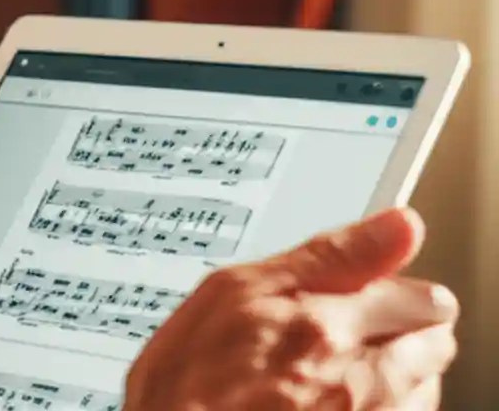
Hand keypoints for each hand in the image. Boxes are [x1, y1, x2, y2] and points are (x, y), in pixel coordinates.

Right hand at [126, 208, 458, 409]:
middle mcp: (358, 380)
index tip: (371, 289)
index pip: (421, 297)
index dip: (394, 288)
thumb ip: (327, 257)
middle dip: (407, 326)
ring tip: (345, 366)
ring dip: (400, 369)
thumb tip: (399, 226)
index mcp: (324, 327)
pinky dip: (387, 405)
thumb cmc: (186, 383)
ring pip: (424, 385)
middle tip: (357, 326)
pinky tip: (343, 399)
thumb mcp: (233, 292)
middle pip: (433, 341)